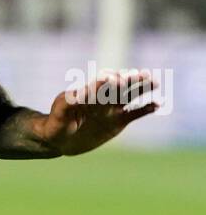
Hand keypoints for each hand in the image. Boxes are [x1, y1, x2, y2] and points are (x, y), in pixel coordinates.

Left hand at [39, 71, 157, 156]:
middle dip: (133, 80)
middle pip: (122, 86)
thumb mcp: (61, 110)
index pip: (104, 83)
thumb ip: (72, 99)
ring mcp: (112, 109)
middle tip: (145, 74)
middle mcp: (104, 98)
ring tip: (155, 82)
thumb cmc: (56, 121)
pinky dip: (145, 109)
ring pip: (131, 96)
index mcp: (91, 92)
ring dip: (142, 89)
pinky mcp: (118, 122)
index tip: (118, 80)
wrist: (58, 139)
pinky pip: (135, 114)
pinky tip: (157, 104)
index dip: (112, 81)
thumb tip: (85, 90)